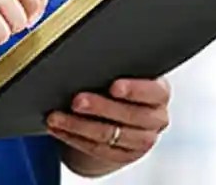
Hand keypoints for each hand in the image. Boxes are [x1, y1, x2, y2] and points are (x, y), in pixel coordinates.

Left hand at [46, 77, 170, 171]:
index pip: (153, 92)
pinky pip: (96, 149)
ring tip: (56, 116)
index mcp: (159, 93)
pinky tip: (57, 128)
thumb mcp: (121, 72)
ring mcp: (142, 141)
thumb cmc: (115, 83)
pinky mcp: (123, 156)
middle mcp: (156, 119)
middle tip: (76, 101)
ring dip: (78, 126)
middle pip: (129, 115)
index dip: (134, 90)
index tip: (113, 86)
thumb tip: (84, 59)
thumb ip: (113, 67)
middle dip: (100, 107)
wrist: (116, 116)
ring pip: (109, 135)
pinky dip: (73, 137)